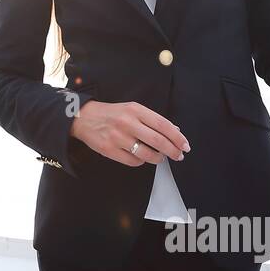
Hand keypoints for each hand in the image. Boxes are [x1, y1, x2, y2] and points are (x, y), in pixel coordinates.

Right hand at [68, 99, 190, 166]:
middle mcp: (127, 123)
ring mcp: (118, 137)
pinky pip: (134, 161)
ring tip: (160, 158)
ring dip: (158, 159)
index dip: (177, 137)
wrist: (84, 118)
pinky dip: (141, 161)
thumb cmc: (112, 114)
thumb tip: (174, 131)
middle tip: (179, 156)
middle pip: (158, 141)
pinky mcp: (110, 150)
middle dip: (173, 151)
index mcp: (135, 110)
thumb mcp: (132, 109)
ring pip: (147, 154)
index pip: (163, 125)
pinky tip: (141, 157)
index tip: (185, 145)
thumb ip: (151, 119)